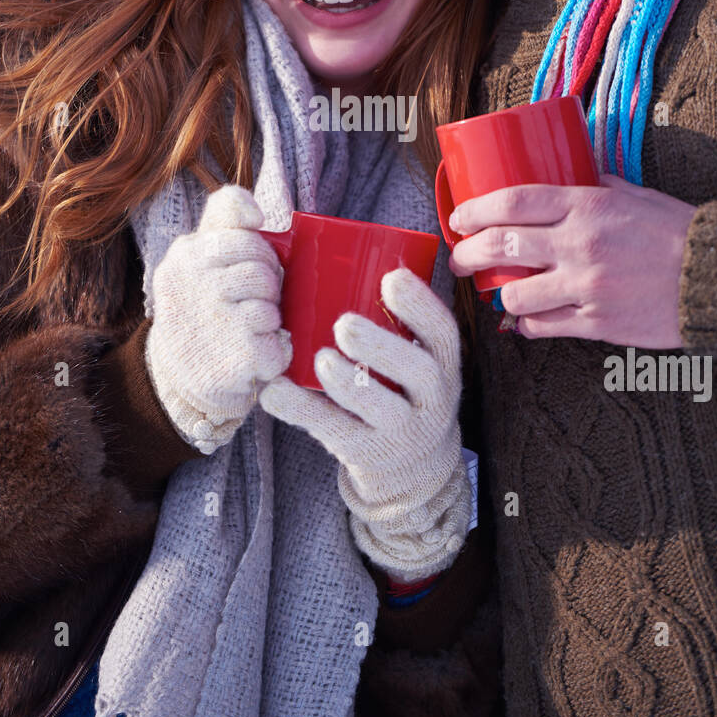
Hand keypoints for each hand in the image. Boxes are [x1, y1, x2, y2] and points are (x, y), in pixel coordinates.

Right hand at [145, 185, 291, 452]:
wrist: (176, 381)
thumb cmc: (202, 308)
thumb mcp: (200, 258)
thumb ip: (226, 220)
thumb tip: (256, 211)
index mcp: (187, 254)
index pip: (243, 230)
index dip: (260, 251)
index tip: (254, 268)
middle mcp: (193, 281)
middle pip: (264, 268)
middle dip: (269, 288)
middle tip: (251, 306)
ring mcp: (214, 318)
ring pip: (272, 305)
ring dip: (270, 321)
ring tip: (248, 333)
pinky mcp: (237, 357)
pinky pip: (280, 343)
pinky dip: (276, 354)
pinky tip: (254, 357)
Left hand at [259, 266, 471, 581]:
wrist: (413, 465)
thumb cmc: (401, 386)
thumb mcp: (415, 356)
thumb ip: (392, 320)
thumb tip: (333, 252)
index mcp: (443, 362)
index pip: (443, 332)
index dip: (421, 305)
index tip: (391, 278)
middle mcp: (432, 399)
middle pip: (418, 372)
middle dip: (382, 347)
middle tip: (345, 324)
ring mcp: (401, 432)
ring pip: (381, 409)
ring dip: (348, 382)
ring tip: (322, 359)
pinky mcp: (366, 453)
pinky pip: (334, 432)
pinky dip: (301, 411)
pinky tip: (274, 391)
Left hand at [447, 173, 696, 347]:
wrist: (716, 276)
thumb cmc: (677, 231)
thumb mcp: (634, 193)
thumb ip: (596, 184)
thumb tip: (569, 170)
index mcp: (587, 205)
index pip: (513, 201)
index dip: (475, 209)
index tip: (459, 217)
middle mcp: (580, 244)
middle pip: (501, 246)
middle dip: (467, 254)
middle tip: (459, 259)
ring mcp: (586, 286)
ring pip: (515, 295)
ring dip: (499, 295)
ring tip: (497, 292)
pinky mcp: (597, 322)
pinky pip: (544, 327)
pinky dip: (527, 324)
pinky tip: (525, 320)